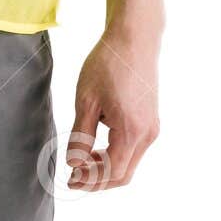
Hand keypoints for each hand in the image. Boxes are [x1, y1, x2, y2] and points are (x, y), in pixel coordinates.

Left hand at [67, 29, 160, 190]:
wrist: (134, 40)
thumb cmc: (108, 66)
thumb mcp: (86, 102)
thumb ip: (81, 136)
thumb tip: (74, 164)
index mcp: (131, 131)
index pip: (111, 172)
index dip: (90, 180)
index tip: (69, 179)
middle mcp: (148, 134)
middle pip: (123, 174)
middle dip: (97, 180)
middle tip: (72, 178)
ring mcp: (152, 128)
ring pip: (129, 163)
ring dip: (105, 169)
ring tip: (80, 162)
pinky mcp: (150, 121)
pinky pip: (133, 149)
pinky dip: (114, 156)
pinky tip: (94, 148)